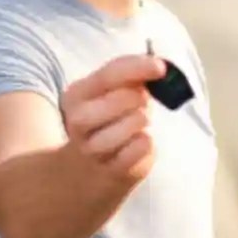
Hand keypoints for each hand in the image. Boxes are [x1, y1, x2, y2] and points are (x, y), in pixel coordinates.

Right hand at [59, 54, 167, 189]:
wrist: (91, 167)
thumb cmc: (110, 119)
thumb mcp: (113, 92)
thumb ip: (130, 76)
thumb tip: (158, 66)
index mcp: (76, 95)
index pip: (108, 76)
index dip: (137, 68)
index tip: (161, 67)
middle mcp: (78, 122)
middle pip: (118, 101)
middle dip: (138, 98)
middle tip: (142, 103)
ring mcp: (91, 149)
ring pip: (129, 126)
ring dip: (141, 121)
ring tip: (139, 122)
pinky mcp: (111, 171)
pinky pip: (138, 150)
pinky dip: (145, 143)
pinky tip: (139, 141)